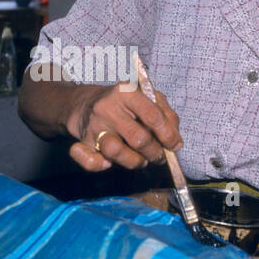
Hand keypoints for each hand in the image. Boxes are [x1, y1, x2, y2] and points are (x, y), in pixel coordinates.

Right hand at [65, 82, 182, 171]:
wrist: (86, 103)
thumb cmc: (124, 103)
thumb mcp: (147, 98)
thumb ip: (166, 115)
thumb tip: (175, 141)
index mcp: (127, 92)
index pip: (153, 116)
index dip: (168, 135)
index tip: (175, 145)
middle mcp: (108, 108)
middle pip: (138, 138)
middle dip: (154, 152)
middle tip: (158, 155)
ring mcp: (94, 125)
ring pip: (115, 151)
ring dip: (134, 161)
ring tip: (141, 159)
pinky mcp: (82, 142)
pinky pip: (89, 161)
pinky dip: (99, 165)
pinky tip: (108, 163)